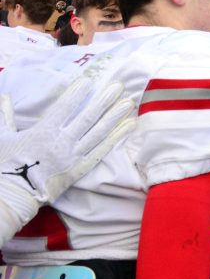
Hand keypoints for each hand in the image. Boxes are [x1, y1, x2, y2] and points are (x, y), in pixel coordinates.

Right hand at [0, 72, 136, 203]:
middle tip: (119, 86)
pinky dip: (116, 138)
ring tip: (129, 103)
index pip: (64, 107)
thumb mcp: (2, 138)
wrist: (10, 197)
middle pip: (88, 118)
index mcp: (43, 133)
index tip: (89, 80)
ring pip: (99, 132)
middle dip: (104, 100)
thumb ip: (4, 115)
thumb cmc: (4, 166)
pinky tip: (128, 126)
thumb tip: (4, 95)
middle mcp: (62, 142)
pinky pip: (102, 151)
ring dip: (115, 116)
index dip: (77, 93)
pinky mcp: (80, 169)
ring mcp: (73, 156)